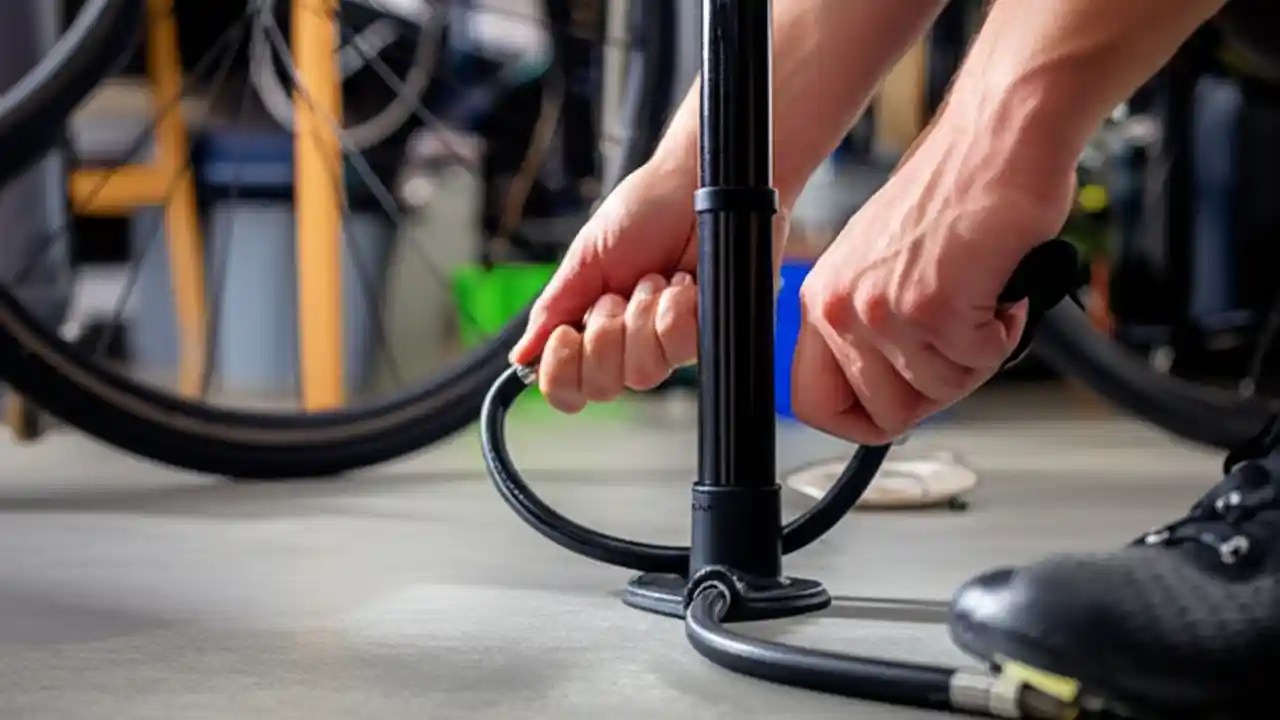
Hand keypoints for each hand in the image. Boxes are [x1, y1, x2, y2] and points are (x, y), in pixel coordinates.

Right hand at [510, 162, 789, 412]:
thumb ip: (554, 309)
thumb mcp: (586, 258)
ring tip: (652, 279)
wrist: (692, 182)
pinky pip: (682, 350)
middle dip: (605, 336)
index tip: (567, 333)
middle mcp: (630, 344)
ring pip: (643, 374)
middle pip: (604, 388)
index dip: (562, 372)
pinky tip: (681, 283)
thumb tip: (520, 355)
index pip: (569, 387)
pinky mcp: (707, 332)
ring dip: (641, 317)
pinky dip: (674, 311)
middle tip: (615, 294)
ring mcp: (669, 342)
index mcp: (593, 329)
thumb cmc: (643, 212)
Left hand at [791, 124, 1074, 444]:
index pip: (814, 403)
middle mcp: (842, 306)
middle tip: (961, 340)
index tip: (896, 409)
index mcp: (823, 299)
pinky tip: (999, 290)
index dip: (862, 420)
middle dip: (940, 389)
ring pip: (941, 391)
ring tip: (980, 300)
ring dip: (977, 354)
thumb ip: (870, 334)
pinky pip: (979, 362)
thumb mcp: (882, 270)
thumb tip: (882, 397)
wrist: (998, 141)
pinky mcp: (933, 306)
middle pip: (887, 412)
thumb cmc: (953, 198)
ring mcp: (884, 310)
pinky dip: (1004, 333)